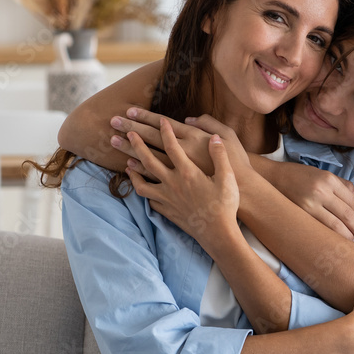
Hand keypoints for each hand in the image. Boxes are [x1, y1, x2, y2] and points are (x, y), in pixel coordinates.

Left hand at [124, 119, 239, 247]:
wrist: (218, 233)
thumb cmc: (225, 204)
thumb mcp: (226, 176)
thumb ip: (219, 154)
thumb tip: (213, 137)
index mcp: (188, 171)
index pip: (172, 145)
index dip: (165, 130)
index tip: (160, 119)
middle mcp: (173, 183)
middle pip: (149, 159)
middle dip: (136, 143)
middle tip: (126, 132)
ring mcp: (167, 198)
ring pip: (142, 181)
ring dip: (133, 169)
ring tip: (126, 161)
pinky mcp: (166, 210)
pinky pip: (148, 198)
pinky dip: (142, 190)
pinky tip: (141, 186)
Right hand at [267, 162, 353, 241]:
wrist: (272, 178)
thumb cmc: (299, 177)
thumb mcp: (322, 174)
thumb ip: (341, 186)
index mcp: (329, 179)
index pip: (353, 201)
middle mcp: (322, 190)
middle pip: (348, 213)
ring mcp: (311, 202)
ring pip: (337, 223)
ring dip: (349, 235)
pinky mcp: (301, 212)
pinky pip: (322, 227)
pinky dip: (334, 235)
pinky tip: (339, 240)